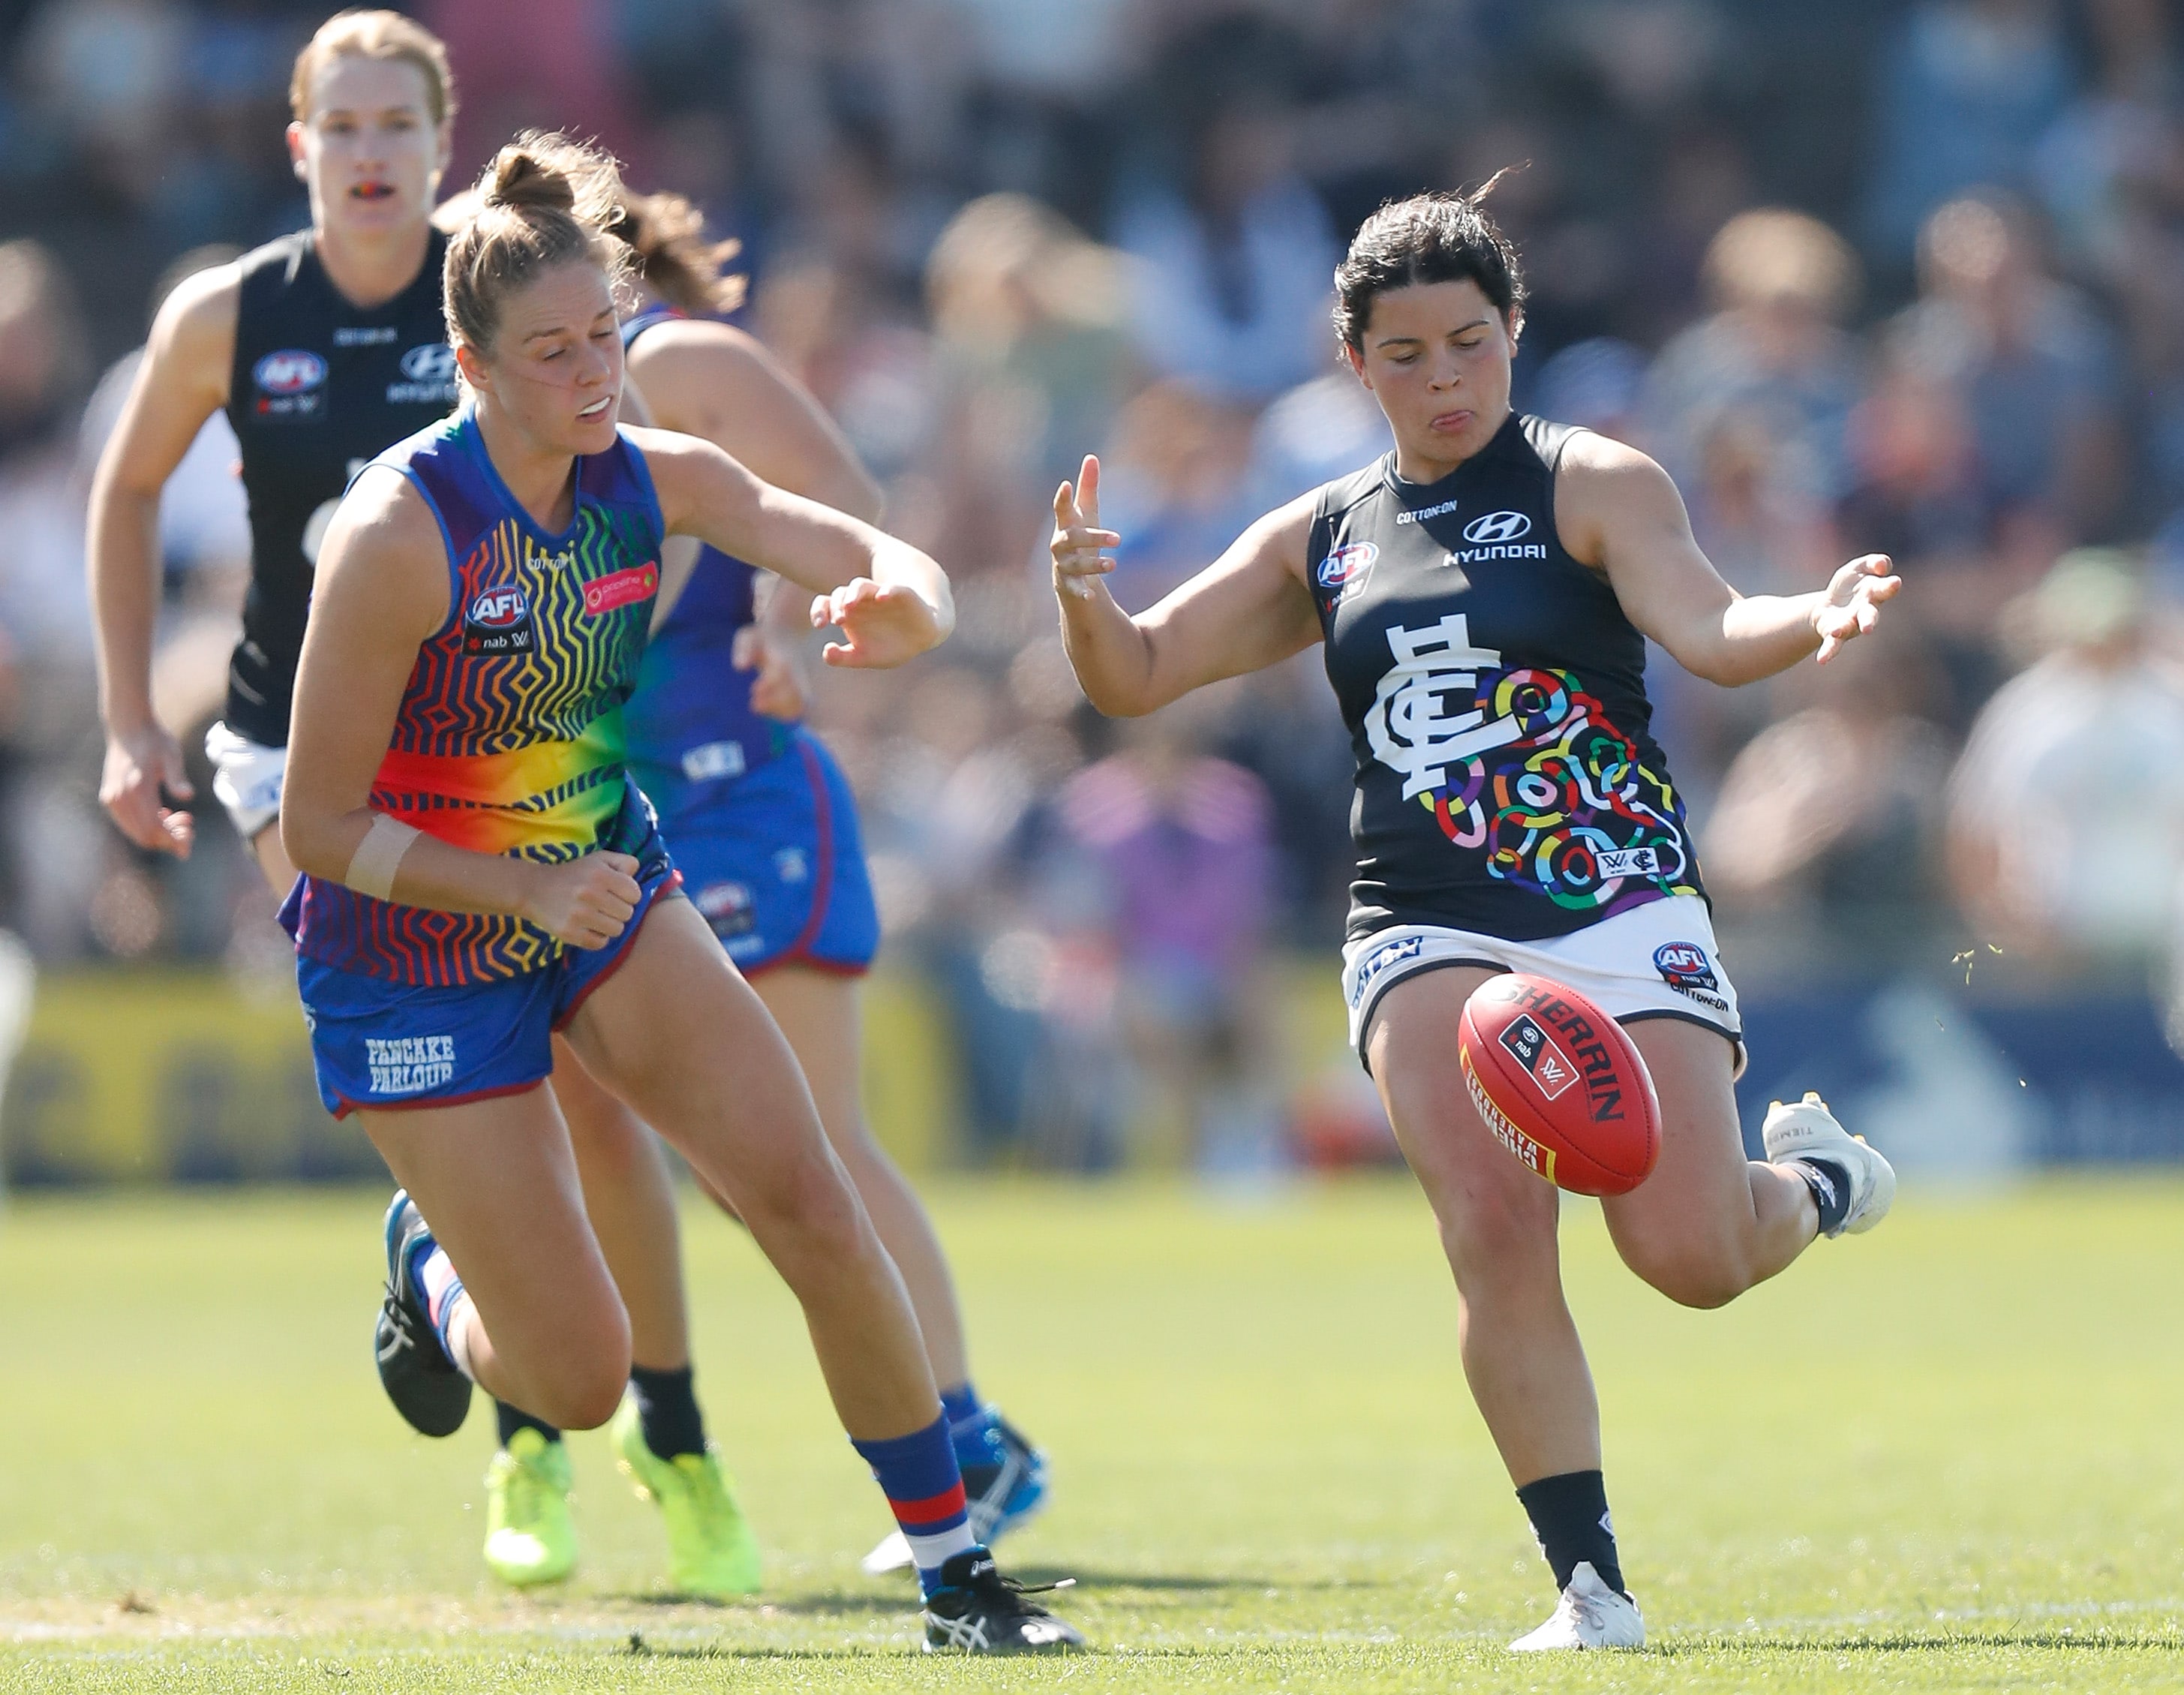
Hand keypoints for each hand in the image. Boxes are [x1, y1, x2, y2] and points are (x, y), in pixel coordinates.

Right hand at [100, 725, 194, 858]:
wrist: (128, 727)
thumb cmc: (154, 739)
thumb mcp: (171, 754)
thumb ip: (177, 777)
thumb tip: (187, 795)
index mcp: (136, 789)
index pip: (154, 829)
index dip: (173, 840)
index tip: (190, 838)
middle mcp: (119, 797)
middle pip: (145, 836)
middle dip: (169, 839)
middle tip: (189, 826)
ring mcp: (111, 798)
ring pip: (136, 832)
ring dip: (159, 833)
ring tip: (180, 817)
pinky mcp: (109, 797)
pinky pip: (128, 823)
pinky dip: (146, 825)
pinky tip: (164, 814)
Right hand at [523, 851, 640, 948]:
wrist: (534, 889)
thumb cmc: (573, 874)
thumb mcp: (598, 859)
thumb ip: (623, 862)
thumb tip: (636, 874)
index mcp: (600, 874)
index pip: (635, 894)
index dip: (629, 894)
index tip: (617, 893)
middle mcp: (590, 894)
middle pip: (627, 914)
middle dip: (619, 910)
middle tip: (605, 905)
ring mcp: (579, 915)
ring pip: (616, 930)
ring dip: (610, 925)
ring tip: (598, 917)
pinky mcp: (569, 933)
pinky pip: (600, 943)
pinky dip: (597, 938)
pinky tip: (589, 928)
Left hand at [732, 623, 809, 720]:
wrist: (786, 634)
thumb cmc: (761, 639)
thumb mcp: (749, 637)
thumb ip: (745, 649)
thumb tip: (740, 667)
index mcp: (784, 657)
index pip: (781, 673)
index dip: (769, 685)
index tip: (753, 690)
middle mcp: (796, 672)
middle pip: (795, 692)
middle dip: (775, 702)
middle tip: (753, 705)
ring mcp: (800, 682)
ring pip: (799, 703)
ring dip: (780, 711)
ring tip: (758, 707)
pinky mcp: (800, 691)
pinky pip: (798, 707)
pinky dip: (785, 714)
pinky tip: (768, 710)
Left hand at [810, 577, 944, 668]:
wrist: (922, 638)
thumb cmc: (890, 646)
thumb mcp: (865, 657)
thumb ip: (843, 658)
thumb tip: (826, 651)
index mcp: (848, 614)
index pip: (826, 604)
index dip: (819, 611)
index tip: (820, 624)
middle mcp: (861, 601)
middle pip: (841, 593)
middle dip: (837, 604)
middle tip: (839, 620)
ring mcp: (879, 595)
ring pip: (861, 586)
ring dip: (854, 594)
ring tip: (850, 606)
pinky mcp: (901, 594)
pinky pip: (892, 588)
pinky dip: (887, 590)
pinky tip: (882, 597)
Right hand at [1051, 454, 1119, 602]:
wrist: (1069, 574)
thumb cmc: (1079, 537)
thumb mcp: (1086, 513)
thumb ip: (1088, 487)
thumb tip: (1091, 457)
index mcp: (1065, 524)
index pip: (1061, 509)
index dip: (1063, 498)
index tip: (1067, 485)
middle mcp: (1059, 544)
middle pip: (1072, 539)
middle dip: (1093, 537)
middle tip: (1118, 538)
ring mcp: (1062, 565)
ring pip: (1075, 565)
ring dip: (1093, 564)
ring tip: (1113, 564)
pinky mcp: (1067, 585)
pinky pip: (1073, 589)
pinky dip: (1081, 593)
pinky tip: (1090, 597)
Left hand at [1813, 554, 1900, 662]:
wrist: (1830, 604)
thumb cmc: (1850, 584)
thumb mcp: (1858, 567)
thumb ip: (1872, 563)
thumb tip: (1882, 565)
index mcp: (1874, 592)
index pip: (1885, 588)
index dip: (1890, 586)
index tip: (1894, 582)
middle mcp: (1865, 611)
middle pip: (1870, 615)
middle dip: (1869, 620)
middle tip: (1868, 628)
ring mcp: (1850, 623)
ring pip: (1850, 629)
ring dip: (1844, 630)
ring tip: (1836, 631)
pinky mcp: (1835, 633)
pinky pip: (1833, 644)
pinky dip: (1829, 652)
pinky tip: (1822, 660)